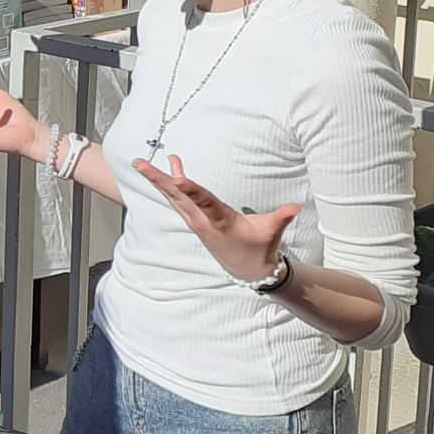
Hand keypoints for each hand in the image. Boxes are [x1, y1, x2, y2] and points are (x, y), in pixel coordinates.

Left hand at [130, 153, 298, 284]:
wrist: (247, 270)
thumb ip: (281, 218)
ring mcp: (196, 221)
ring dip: (158, 180)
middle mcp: (203, 221)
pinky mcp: (194, 221)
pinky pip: (178, 201)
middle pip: (178, 196)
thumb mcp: (271, 233)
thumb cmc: (259, 248)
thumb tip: (295, 208)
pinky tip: (168, 170)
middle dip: (158, 180)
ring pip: (173, 198)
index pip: (204, 202)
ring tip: (141, 163)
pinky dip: (170, 186)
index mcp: (220, 221)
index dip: (191, 190)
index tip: (177, 177)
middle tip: (139, 164)